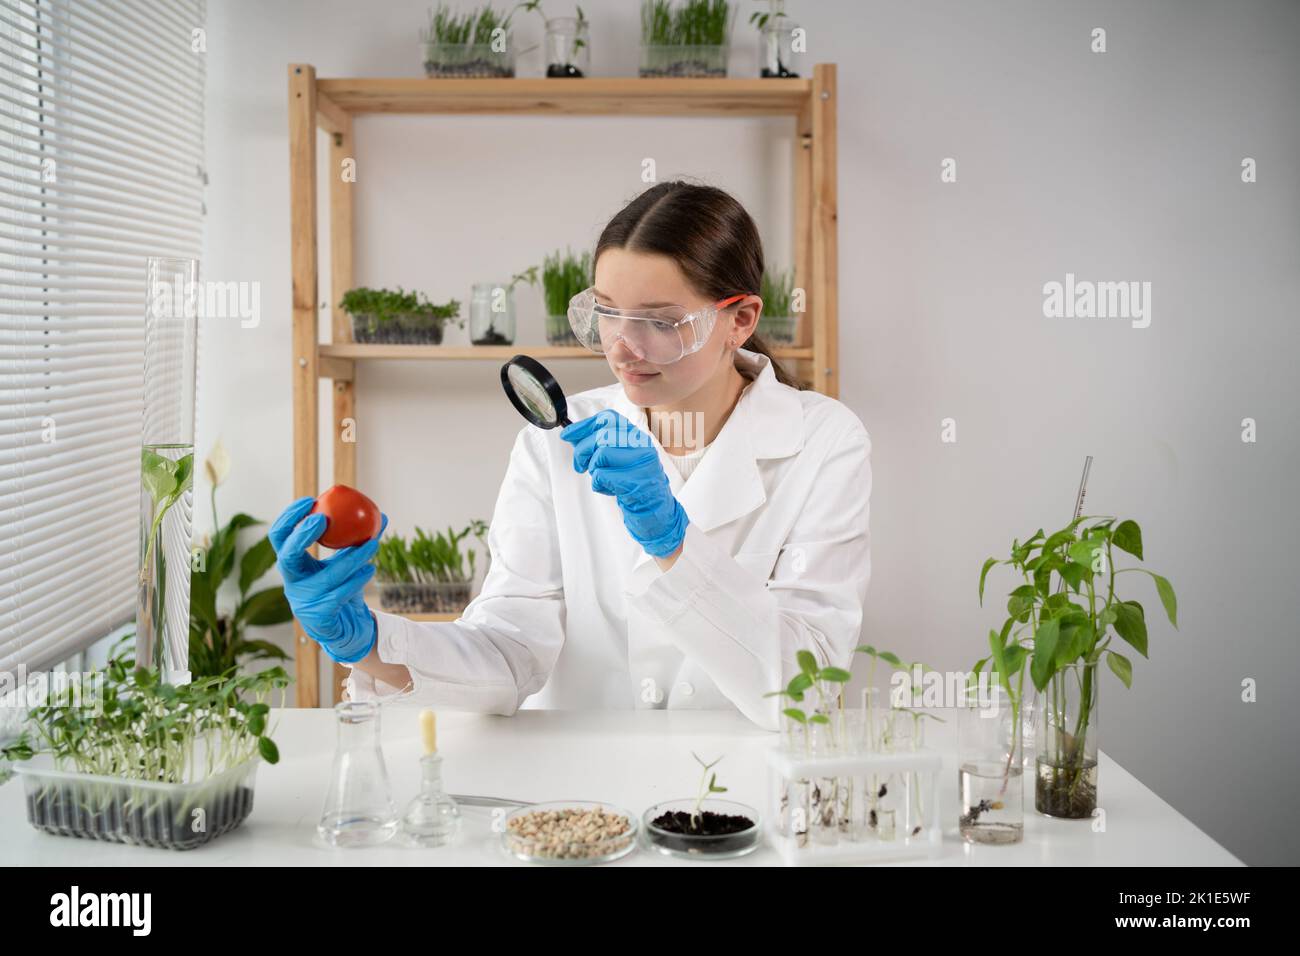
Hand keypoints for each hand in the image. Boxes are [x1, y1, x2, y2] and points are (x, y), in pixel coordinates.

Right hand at [268, 496, 387, 663]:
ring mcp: (303, 602)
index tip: (310, 500)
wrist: (347, 627)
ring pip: (326, 576)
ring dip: (351, 557)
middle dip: (302, 535)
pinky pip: (339, 595)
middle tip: (324, 518)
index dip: (289, 517)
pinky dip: (357, 580)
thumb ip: (360, 541)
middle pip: (287, 555)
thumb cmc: (343, 588)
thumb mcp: (348, 562)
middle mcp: (292, 583)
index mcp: (294, 565)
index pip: (279, 537)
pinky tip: (370, 568)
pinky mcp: (319, 618)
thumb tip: (382, 515)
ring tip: (372, 543)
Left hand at [561, 409, 687, 557]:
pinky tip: (608, 489)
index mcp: (637, 436)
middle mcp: (642, 445)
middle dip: (582, 450)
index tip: (567, 434)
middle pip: (602, 435)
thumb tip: (571, 435)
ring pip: (602, 454)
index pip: (608, 419)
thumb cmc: (633, 483)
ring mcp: (642, 463)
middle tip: (579, 464)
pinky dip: (598, 484)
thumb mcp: (619, 459)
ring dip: (593, 469)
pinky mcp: (637, 481)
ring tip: (601, 478)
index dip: (584, 425)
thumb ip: (598, 445)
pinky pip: (603, 476)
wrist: (656, 511)